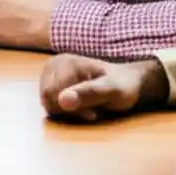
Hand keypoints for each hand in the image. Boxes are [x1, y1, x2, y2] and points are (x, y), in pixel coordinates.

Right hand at [39, 54, 169, 121]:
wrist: (127, 82)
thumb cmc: (123, 86)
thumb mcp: (113, 92)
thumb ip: (90, 94)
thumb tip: (62, 100)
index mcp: (66, 62)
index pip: (51, 95)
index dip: (71, 110)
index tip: (94, 113)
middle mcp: (54, 64)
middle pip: (47, 99)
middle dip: (69, 111)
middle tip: (93, 111)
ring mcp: (51, 72)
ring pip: (48, 103)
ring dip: (68, 112)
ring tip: (89, 108)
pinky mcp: (51, 81)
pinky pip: (50, 103)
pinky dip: (66, 110)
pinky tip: (82, 107)